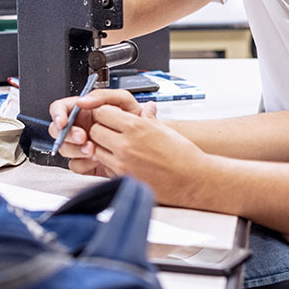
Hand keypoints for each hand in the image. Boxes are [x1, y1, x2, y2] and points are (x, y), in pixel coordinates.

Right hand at [48, 88, 151, 176]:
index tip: (63, 121)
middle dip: (68, 135)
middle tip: (82, 137)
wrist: (151, 144)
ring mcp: (82, 145)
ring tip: (93, 149)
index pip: (61, 109)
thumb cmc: (136, 120)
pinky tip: (96, 160)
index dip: (58, 114)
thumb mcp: (123, 100)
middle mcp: (80, 127)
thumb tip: (82, 100)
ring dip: (76, 149)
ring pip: (65, 148)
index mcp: (84, 111)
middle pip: (58, 130)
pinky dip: (83, 163)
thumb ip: (102, 95)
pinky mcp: (87, 162)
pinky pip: (75, 164)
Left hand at [88, 103, 206, 205]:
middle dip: (100, 129)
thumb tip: (147, 108)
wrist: (193, 180)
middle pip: (94, 131)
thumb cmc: (182, 155)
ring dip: (103, 148)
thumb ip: (149, 118)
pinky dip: (109, 164)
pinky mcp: (123, 179)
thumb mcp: (164, 129)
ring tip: (117, 148)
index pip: (102, 112)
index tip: (108, 116)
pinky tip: (122, 162)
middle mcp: (126, 144)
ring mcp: (122, 163)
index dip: (104, 113)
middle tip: (111, 132)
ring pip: (96, 150)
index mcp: (136, 127)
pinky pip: (105, 167)